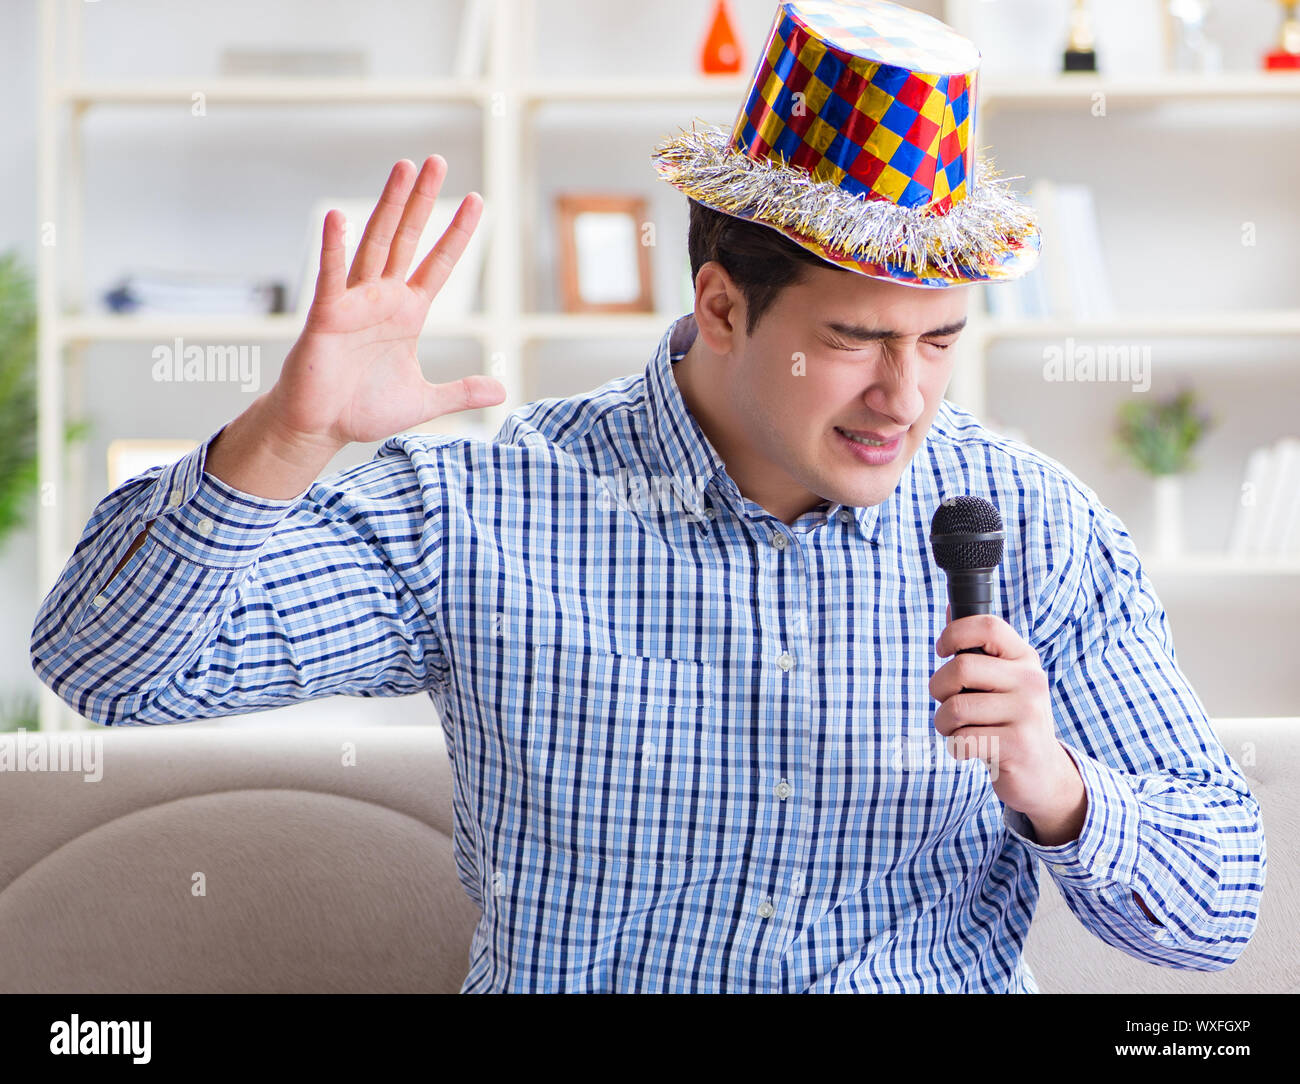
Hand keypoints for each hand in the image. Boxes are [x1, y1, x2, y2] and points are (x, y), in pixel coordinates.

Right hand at [266, 155, 505, 452]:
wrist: (321, 429)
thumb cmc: (363, 410)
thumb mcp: (425, 401)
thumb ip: (462, 392)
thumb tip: (503, 390)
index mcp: (408, 313)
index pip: (439, 264)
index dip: (457, 233)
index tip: (478, 200)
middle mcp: (382, 299)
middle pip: (407, 239)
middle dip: (423, 200)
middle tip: (436, 161)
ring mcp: (353, 303)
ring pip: (374, 244)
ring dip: (389, 206)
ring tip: (403, 167)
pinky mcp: (326, 317)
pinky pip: (330, 277)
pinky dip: (333, 248)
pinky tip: (338, 217)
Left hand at [930, 608, 1086, 844]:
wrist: (1043, 774)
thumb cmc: (1010, 720)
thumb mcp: (1002, 681)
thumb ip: (977, 648)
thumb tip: (950, 606)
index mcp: (1024, 659)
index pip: (987, 626)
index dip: (954, 633)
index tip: (942, 651)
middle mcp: (1030, 681)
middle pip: (960, 668)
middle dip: (938, 689)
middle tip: (945, 703)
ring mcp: (1027, 714)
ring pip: (955, 708)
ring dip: (944, 724)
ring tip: (960, 730)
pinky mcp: (1018, 746)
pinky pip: (962, 739)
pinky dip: (956, 748)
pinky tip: (972, 750)